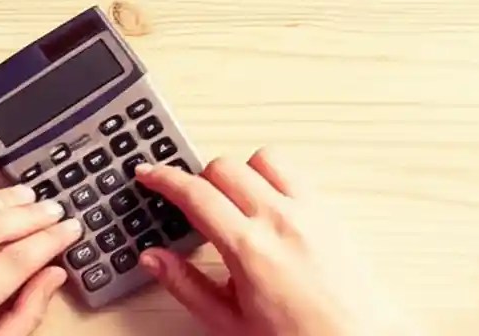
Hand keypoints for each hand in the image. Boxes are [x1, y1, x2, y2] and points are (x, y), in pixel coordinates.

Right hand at [134, 149, 415, 335]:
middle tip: (190, 202)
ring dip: (241, 172)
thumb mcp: (229, 322)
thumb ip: (186, 285)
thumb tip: (153, 258)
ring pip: (263, 159)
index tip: (149, 174)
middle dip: (200, 178)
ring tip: (233, 202)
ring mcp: (309, 210)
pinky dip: (273, 177)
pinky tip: (267, 204)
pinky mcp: (329, 210)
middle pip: (225, 167)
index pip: (196, 195)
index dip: (165, 179)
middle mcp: (280, 219)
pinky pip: (295, 172)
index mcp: (250, 248)